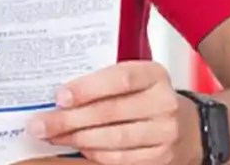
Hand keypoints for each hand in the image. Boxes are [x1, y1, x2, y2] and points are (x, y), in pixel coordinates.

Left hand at [26, 61, 181, 164]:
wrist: (188, 125)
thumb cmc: (149, 97)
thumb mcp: (135, 79)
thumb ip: (104, 82)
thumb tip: (59, 95)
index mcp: (154, 74)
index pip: (120, 78)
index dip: (88, 88)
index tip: (60, 96)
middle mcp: (163, 102)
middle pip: (111, 112)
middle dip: (69, 119)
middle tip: (41, 123)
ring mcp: (165, 132)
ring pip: (113, 138)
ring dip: (77, 139)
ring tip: (53, 136)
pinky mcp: (161, 157)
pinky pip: (120, 158)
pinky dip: (94, 153)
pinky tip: (77, 147)